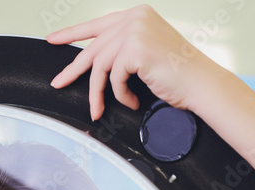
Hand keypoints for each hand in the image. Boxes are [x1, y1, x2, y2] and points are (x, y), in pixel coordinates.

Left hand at [46, 4, 224, 119]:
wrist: (201, 85)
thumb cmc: (179, 75)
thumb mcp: (147, 53)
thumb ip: (123, 48)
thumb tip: (95, 60)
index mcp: (137, 14)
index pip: (97, 24)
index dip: (72, 33)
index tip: (53, 39)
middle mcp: (135, 18)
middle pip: (94, 47)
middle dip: (74, 69)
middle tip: (59, 82)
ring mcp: (135, 31)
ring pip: (100, 66)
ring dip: (98, 92)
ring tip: (99, 108)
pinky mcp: (135, 49)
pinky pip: (114, 78)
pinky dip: (120, 95)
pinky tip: (133, 100)